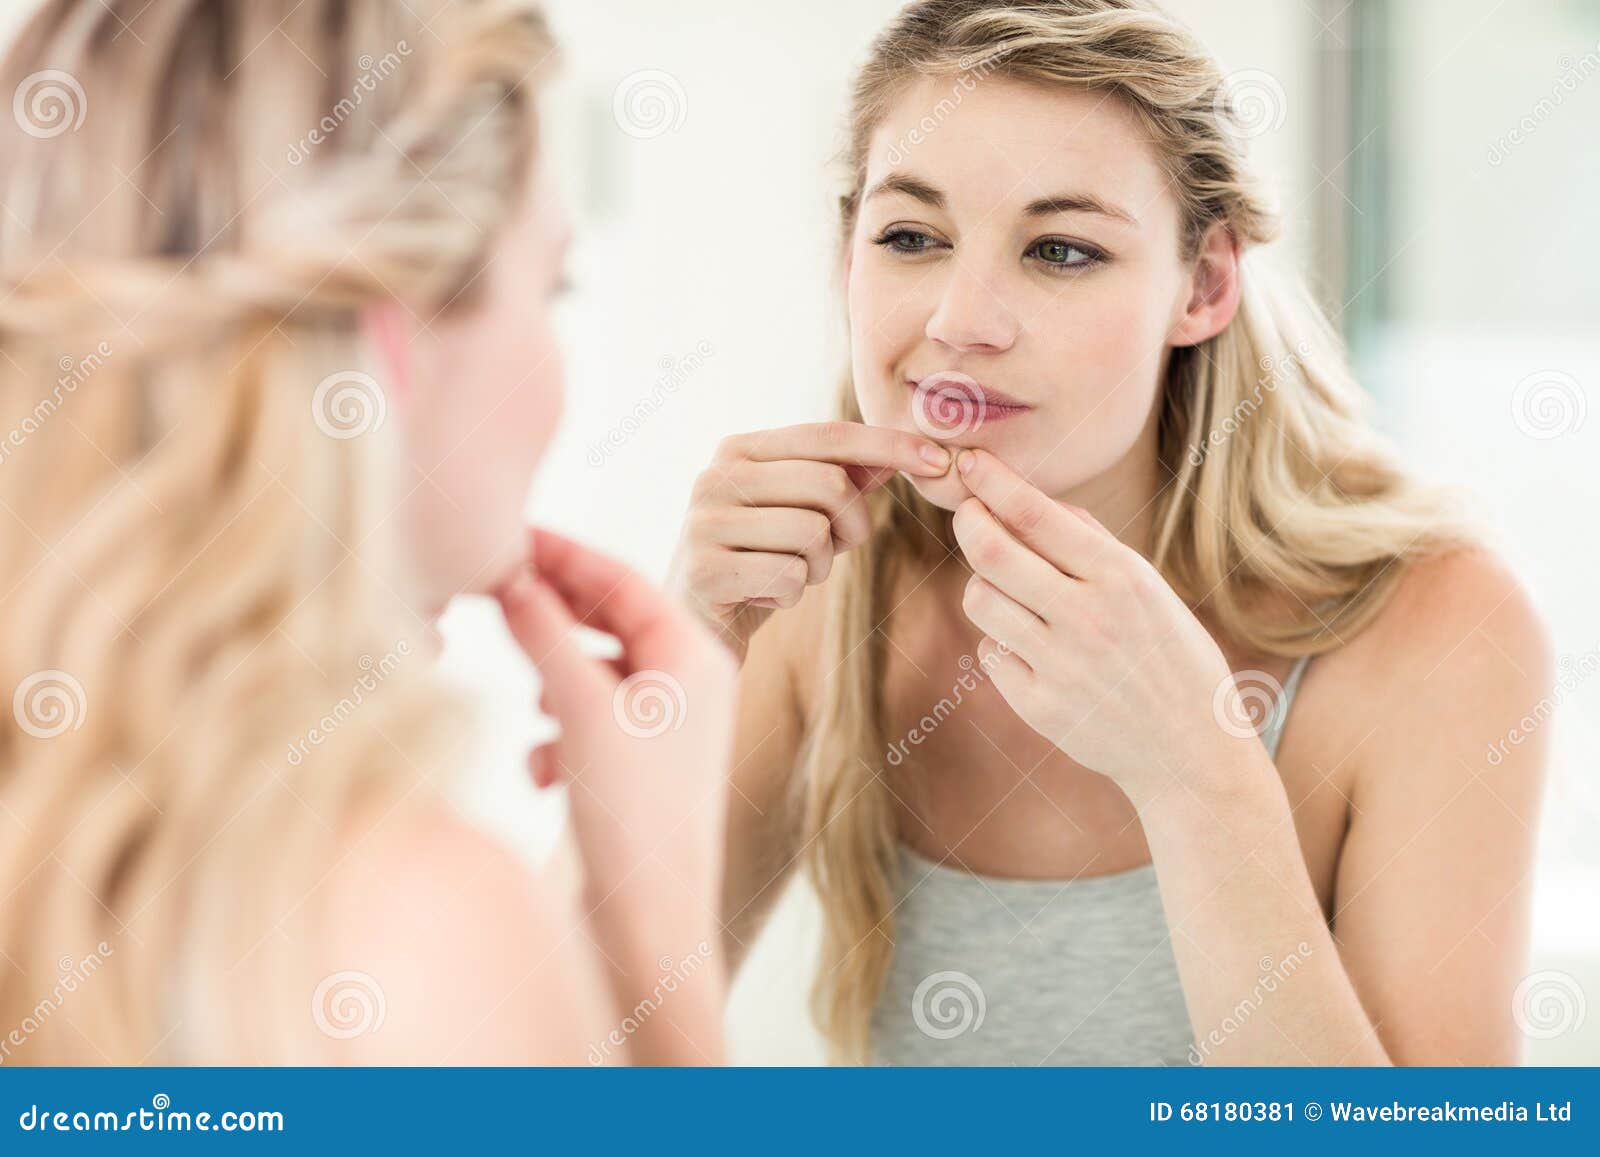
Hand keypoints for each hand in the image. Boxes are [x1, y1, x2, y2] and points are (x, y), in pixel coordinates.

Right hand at [497, 528, 736, 898]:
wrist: (649, 923)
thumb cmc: (631, 813)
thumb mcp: (580, 709)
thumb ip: (543, 635)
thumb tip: (510, 577)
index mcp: (696, 658)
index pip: (623, 579)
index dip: (563, 554)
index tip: (508, 533)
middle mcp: (691, 685)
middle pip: (609, 622)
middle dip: (550, 619)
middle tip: (490, 592)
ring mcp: (670, 727)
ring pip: (593, 675)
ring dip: (552, 684)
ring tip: (530, 707)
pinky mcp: (642, 767)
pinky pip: (589, 722)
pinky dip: (558, 735)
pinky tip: (542, 769)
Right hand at [669, 422, 951, 658]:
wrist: (696, 632)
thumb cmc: (757, 567)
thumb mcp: (800, 515)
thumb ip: (844, 478)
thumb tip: (907, 448)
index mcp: (739, 450)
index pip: (829, 435)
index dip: (889, 445)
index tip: (941, 460)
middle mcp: (715, 476)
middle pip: (829, 485)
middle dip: (849, 528)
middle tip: (827, 552)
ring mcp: (704, 521)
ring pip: (813, 533)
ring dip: (817, 568)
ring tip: (785, 576)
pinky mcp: (705, 570)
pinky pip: (790, 577)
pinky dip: (790, 596)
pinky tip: (760, 598)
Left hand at [949, 449, 1242, 801]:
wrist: (1189, 750)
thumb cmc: (1168, 654)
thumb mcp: (1148, 587)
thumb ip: (1090, 542)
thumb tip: (1027, 498)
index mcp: (1121, 578)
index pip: (1037, 515)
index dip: (993, 482)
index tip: (970, 461)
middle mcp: (1088, 617)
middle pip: (991, 552)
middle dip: (969, 522)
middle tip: (968, 514)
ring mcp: (1060, 665)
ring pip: (980, 600)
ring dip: (986, 587)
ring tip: (1014, 595)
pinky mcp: (1038, 705)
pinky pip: (991, 652)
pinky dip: (1003, 644)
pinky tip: (1035, 653)